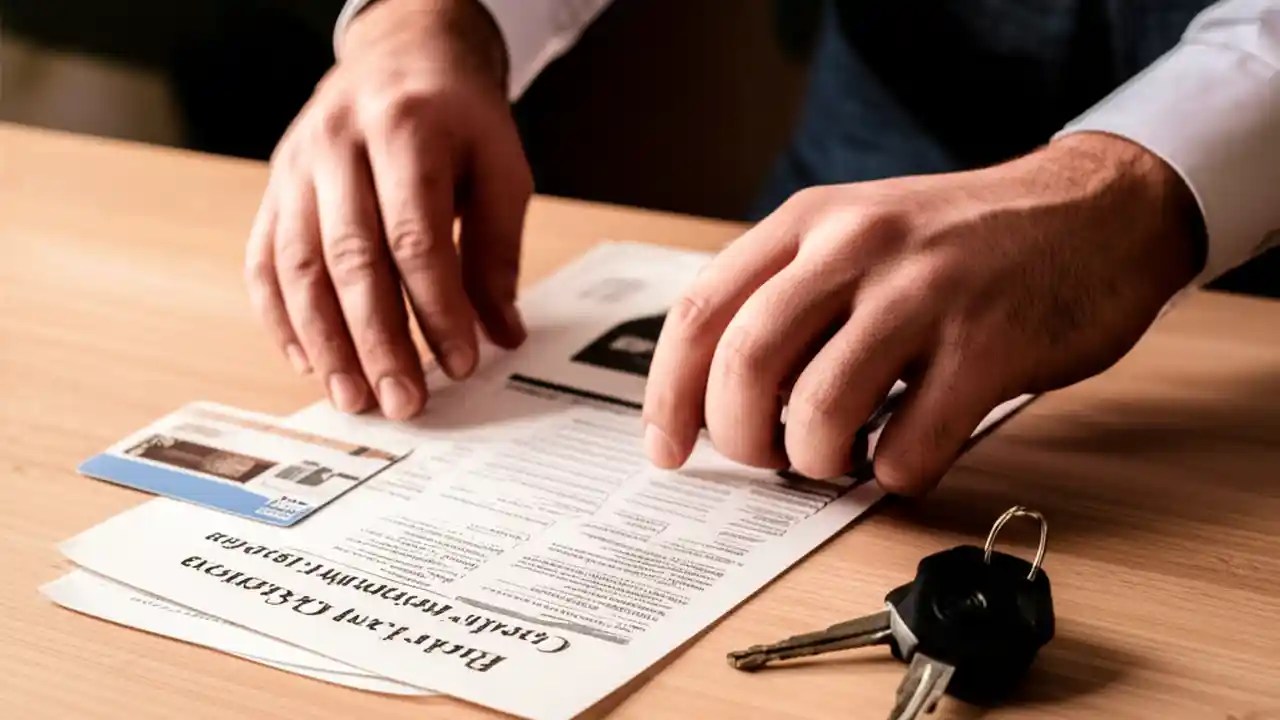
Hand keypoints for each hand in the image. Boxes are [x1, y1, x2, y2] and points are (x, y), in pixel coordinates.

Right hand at [244, 0, 532, 419]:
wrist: (400, 52)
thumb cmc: (456, 115)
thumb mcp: (499, 166)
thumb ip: (498, 250)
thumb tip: (501, 334)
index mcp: (406, 130)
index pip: (416, 237)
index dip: (437, 309)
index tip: (462, 362)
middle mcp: (339, 147)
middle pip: (351, 259)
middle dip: (377, 341)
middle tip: (404, 401)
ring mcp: (296, 168)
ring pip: (299, 267)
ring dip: (325, 343)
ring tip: (356, 397)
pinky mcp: (274, 189)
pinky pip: (264, 262)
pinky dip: (282, 319)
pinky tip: (311, 361)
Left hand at [642, 133, 1201, 493]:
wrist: (1096, 212)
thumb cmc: (962, 242)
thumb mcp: (859, 233)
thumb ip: (789, 297)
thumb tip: (720, 401)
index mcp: (810, 221)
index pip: (701, 313)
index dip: (668, 395)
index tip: (666, 449)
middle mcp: (856, 248)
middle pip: (745, 365)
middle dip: (737, 439)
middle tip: (763, 459)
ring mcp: (924, 294)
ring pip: (819, 412)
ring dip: (815, 461)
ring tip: (839, 456)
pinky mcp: (990, 347)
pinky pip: (909, 447)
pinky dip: (894, 475)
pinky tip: (906, 455)